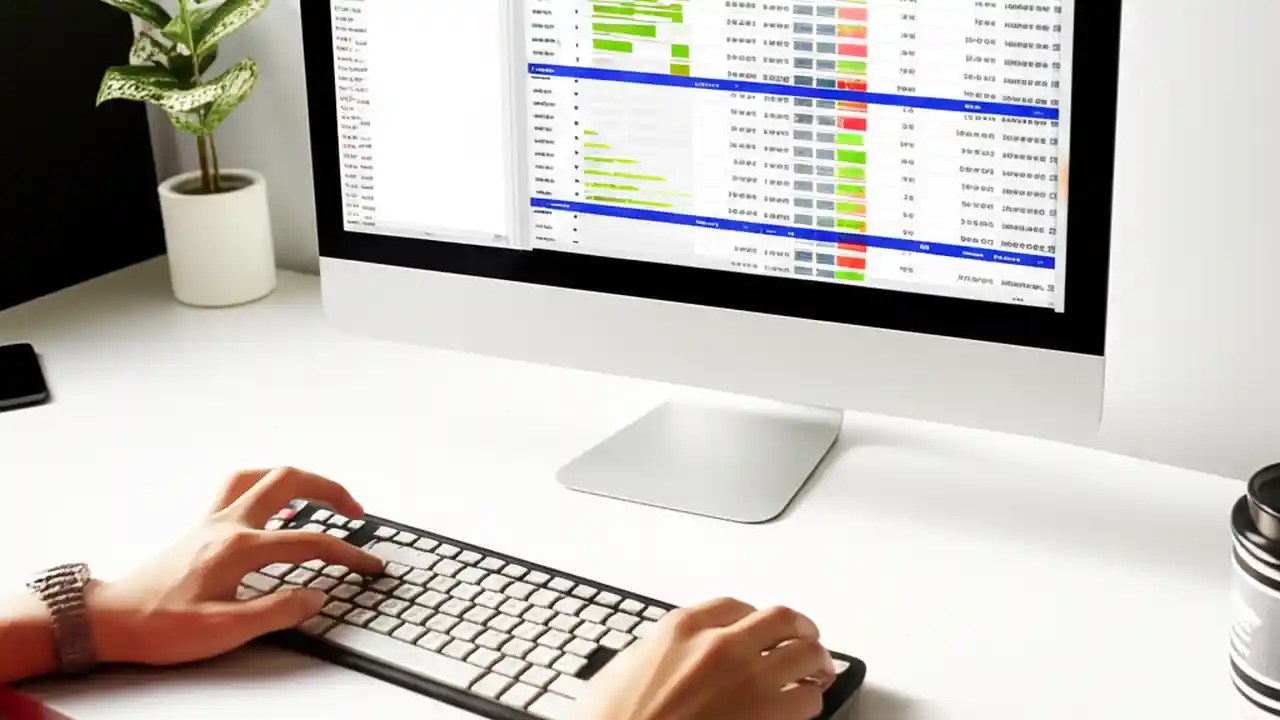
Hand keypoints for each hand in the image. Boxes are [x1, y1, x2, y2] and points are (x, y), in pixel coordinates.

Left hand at [86, 467, 383, 666]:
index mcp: (239, 548)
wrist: (109, 620)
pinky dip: (263, 485)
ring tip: (318, 494)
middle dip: (330, 490)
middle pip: (288, 482)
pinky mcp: (200, 527)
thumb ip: (277, 612)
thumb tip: (316, 597)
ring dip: (294, 478)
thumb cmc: (159, 626)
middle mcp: (227, 524)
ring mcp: (212, 520)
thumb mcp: (224, 631)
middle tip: (355, 510)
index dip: (348, 553)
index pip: (310, 542)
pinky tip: (271, 502)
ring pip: (259, 475)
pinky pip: (237, 487)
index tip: (370, 564)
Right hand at [572, 597, 836, 719]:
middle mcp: (720, 645)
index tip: (756, 625)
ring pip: (805, 653)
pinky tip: (806, 705)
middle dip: (798, 628)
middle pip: (780, 619)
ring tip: (819, 669)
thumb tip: (668, 658)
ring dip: (816, 660)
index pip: (733, 606)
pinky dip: (810, 700)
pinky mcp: (768, 715)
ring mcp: (748, 680)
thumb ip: (657, 654)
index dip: (751, 616)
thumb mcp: (623, 671)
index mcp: (681, 628)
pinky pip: (807, 699)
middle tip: (805, 637)